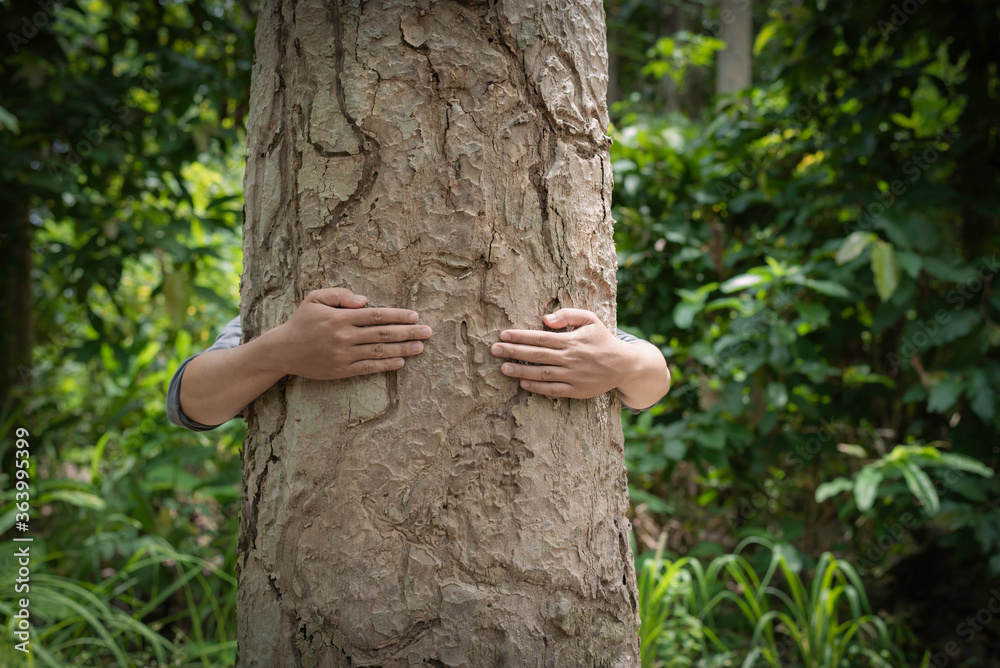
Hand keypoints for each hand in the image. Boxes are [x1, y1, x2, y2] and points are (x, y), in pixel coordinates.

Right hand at [265, 288, 431, 379]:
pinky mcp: (341, 370)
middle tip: (428, 331)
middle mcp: (344, 337)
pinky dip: (386, 365)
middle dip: (408, 332)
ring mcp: (344, 355)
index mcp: (340, 318)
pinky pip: (368, 368)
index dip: (398, 316)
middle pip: (383, 334)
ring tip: (421, 347)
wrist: (283, 350)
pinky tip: (401, 362)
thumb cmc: (302, 321)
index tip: (415, 316)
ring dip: (402, 349)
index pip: (376, 316)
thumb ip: (339, 294)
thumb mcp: (315, 298)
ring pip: (379, 352)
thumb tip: (364, 300)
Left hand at [490, 308, 634, 398]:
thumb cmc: (603, 339)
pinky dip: (537, 387)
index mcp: (572, 341)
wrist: (624, 365)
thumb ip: (568, 315)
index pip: (540, 337)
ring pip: (541, 373)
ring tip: (503, 368)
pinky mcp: (575, 390)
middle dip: (514, 352)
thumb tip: (545, 318)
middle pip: (536, 355)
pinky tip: (522, 383)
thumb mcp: (590, 319)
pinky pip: (552, 389)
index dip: (520, 336)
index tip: (503, 335)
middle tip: (494, 349)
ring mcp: (572, 376)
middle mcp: (570, 358)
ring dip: (520, 371)